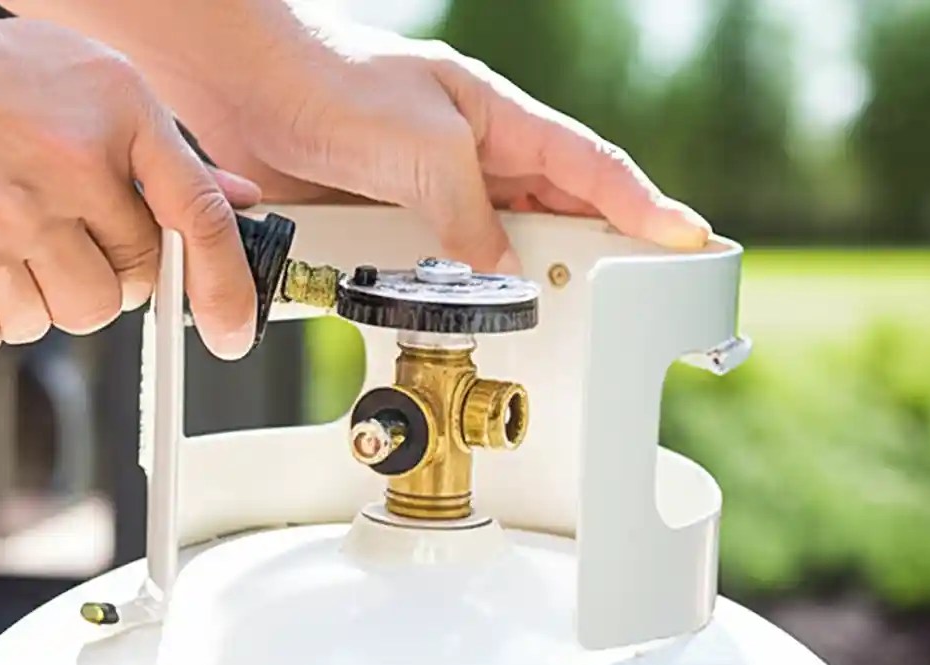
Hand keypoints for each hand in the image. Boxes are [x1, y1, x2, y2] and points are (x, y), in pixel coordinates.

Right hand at [0, 7, 259, 358]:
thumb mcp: (91, 80)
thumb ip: (167, 150)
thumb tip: (235, 200)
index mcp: (112, 122)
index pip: (198, 219)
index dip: (227, 288)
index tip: (232, 331)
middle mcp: (60, 176)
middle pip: (126, 291)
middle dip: (108, 280)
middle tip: (72, 244)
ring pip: (61, 322)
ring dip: (45, 300)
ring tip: (11, 243)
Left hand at [133, 17, 711, 272]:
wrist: (240, 84)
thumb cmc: (330, 79)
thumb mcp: (421, 144)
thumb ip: (467, 211)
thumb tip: (500, 271)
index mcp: (498, 119)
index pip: (592, 167)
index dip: (644, 207)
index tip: (689, 241)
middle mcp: (472, 157)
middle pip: (553, 216)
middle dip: (591, 259)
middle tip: (626, 303)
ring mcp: (430, 191)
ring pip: (494, 249)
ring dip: (514, 284)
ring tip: (542, 321)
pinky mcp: (386, 221)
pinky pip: (433, 266)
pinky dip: (447, 294)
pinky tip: (453, 314)